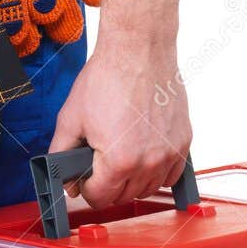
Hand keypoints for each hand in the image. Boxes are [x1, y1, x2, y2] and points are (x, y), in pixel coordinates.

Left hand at [49, 38, 191, 207]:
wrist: (138, 50)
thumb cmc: (107, 77)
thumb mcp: (71, 116)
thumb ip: (62, 154)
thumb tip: (66, 181)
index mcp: (119, 160)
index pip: (101, 197)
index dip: (86, 188)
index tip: (85, 177)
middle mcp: (149, 162)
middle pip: (125, 196)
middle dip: (107, 184)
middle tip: (99, 162)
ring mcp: (169, 153)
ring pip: (149, 188)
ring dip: (132, 180)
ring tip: (119, 155)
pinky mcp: (184, 142)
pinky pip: (172, 174)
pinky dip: (158, 172)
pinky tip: (143, 156)